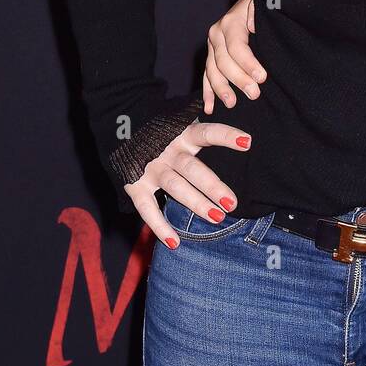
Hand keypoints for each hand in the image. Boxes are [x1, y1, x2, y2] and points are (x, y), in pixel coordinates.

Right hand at [124, 119, 253, 246]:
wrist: (118, 124)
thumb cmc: (161, 129)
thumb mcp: (180, 123)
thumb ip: (203, 131)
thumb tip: (242, 138)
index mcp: (182, 133)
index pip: (206, 132)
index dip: (226, 135)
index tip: (247, 142)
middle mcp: (166, 150)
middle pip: (192, 168)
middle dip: (212, 186)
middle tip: (232, 203)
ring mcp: (150, 168)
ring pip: (175, 187)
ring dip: (196, 203)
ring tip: (218, 217)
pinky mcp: (134, 185)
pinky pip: (147, 208)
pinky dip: (159, 226)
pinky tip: (175, 243)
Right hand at [202, 0, 266, 112]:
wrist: (257, 2)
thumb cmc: (264, 7)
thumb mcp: (265, 6)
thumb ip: (259, 16)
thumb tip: (253, 28)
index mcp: (230, 22)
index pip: (237, 46)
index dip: (248, 63)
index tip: (262, 77)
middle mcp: (217, 33)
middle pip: (224, 60)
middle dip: (238, 79)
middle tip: (254, 94)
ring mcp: (213, 45)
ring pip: (213, 70)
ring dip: (221, 89)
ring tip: (232, 104)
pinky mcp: (212, 56)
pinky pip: (208, 75)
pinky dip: (208, 92)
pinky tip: (210, 108)